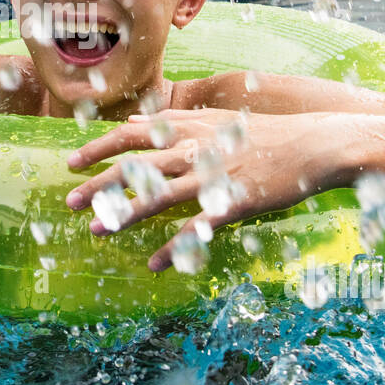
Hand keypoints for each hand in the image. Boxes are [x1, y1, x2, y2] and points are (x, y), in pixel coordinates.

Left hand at [65, 108, 345, 271]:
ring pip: (157, 196)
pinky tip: (153, 264)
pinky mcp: (233, 202)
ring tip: (96, 231)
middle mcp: (194, 149)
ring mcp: (213, 176)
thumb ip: (172, 123)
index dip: (98, 149)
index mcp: (188, 128)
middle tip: (70, 203)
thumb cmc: (263, 134)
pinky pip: (195, 227)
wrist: (314, 144)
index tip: (70, 163)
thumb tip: (133, 124)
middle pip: (135, 166)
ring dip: (123, 215)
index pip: (131, 135)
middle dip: (99, 185)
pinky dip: (171, 247)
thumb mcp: (214, 120)